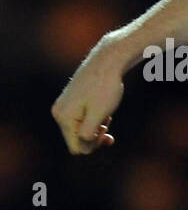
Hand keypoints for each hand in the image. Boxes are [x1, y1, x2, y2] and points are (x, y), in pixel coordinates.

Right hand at [51, 38, 126, 154]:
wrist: (107, 62)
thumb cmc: (105, 88)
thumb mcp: (98, 115)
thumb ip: (88, 133)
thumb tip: (82, 148)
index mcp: (63, 117)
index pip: (77, 148)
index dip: (93, 145)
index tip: (106, 133)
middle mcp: (59, 113)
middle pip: (77, 140)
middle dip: (94, 137)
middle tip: (107, 126)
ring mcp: (64, 107)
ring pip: (80, 131)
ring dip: (95, 129)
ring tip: (106, 116)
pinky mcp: (70, 102)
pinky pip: (81, 122)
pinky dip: (94, 121)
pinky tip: (104, 113)